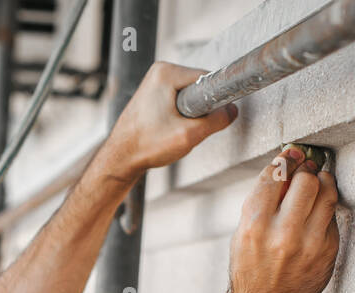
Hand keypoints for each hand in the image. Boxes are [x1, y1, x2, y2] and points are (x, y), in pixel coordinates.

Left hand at [95, 62, 237, 184]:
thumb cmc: (145, 145)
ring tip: (172, 130)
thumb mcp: (189, 135)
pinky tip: (167, 129)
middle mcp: (159, 72)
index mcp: (166, 72)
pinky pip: (179, 102)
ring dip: (188, 116)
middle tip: (183, 129)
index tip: (208, 118)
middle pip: (198, 88)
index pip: (206, 79)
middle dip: (198, 110)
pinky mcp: (153, 94)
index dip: (212, 101)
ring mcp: (155, 82)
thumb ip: (216, 120)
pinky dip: (179, 117)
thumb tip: (233, 110)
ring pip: (189, 97)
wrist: (121, 158)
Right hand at [225, 146, 339, 292]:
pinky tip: (317, 212)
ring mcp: (308, 244)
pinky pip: (332, 217)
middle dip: (306, 170)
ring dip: (322, 182)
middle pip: (305, 181)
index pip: (275, 177)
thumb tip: (286, 163)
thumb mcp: (243, 233)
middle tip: (306, 169)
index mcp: (254, 227)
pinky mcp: (326, 251)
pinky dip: (325, 209)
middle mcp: (282, 235)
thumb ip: (262, 202)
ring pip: (326, 194)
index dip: (286, 159)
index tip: (291, 154)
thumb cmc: (251, 267)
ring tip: (318, 182)